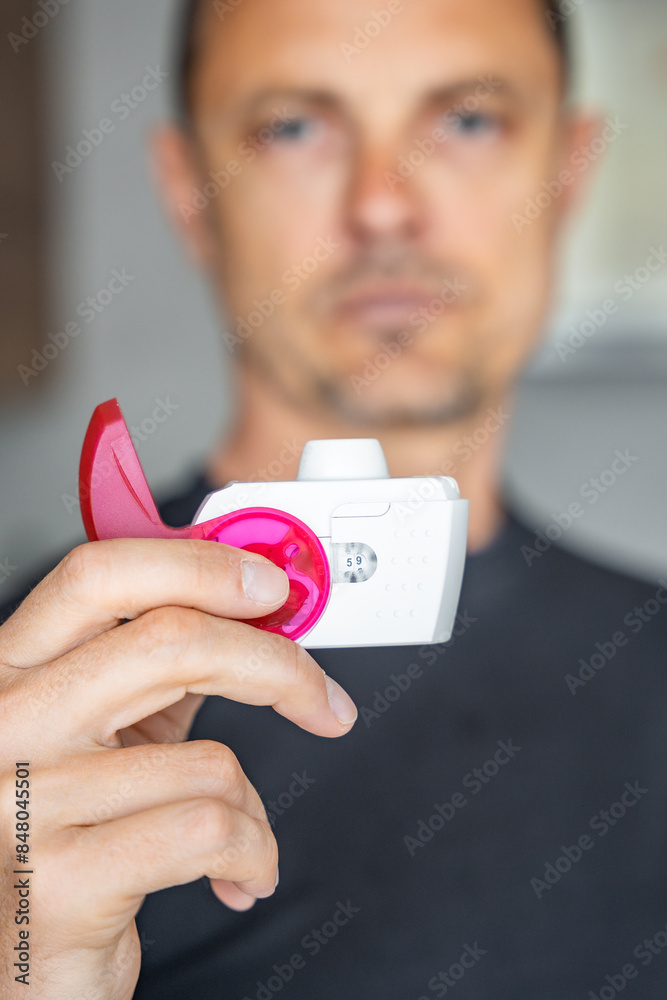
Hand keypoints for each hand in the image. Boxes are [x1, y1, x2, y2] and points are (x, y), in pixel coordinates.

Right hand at [0, 539, 356, 998]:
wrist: (24, 971)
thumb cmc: (75, 845)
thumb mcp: (109, 738)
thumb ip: (164, 672)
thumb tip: (256, 612)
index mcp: (12, 670)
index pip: (99, 575)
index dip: (199, 565)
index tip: (271, 587)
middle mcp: (2, 723)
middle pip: (171, 641)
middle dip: (276, 665)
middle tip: (320, 696)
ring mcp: (21, 799)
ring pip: (207, 757)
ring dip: (253, 805)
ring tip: (239, 835)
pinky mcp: (56, 879)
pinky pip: (207, 829)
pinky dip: (252, 853)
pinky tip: (238, 874)